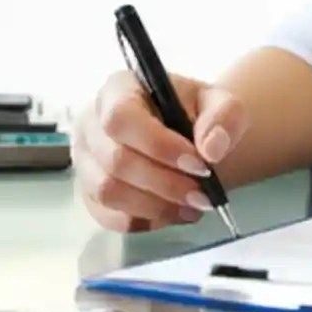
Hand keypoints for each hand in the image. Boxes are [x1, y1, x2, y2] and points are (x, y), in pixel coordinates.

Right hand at [74, 71, 249, 232]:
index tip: (200, 165)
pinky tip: (175, 213)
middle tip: (204, 195)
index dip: (159, 145)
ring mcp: (86, 161)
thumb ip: (225, 117)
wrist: (192, 137)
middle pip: (115, 160)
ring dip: (156, 206)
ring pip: (108, 193)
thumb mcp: (222, 104)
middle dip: (165, 183)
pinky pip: (108, 216)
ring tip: (194, 207)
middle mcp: (92, 124)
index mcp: (118, 90)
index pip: (121, 118)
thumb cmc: (200, 115)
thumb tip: (212, 148)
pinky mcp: (90, 193)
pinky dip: (146, 221)